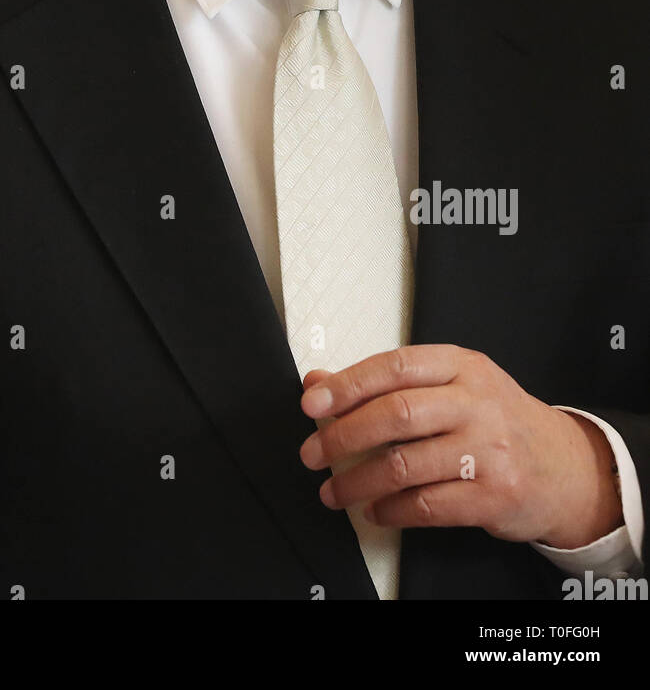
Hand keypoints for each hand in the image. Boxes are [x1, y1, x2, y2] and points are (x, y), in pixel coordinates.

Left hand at [298, 345, 623, 549]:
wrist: (564, 466)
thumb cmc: (495, 420)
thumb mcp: (449, 385)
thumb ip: (386, 382)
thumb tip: (318, 383)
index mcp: (462, 366)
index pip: (395, 367)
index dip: (348, 384)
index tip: (312, 401)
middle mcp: (477, 403)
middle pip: (396, 414)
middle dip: (344, 435)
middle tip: (313, 452)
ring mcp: (488, 450)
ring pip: (406, 465)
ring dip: (359, 482)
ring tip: (334, 491)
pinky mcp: (493, 495)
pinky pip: (427, 505)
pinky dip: (392, 510)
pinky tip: (376, 509)